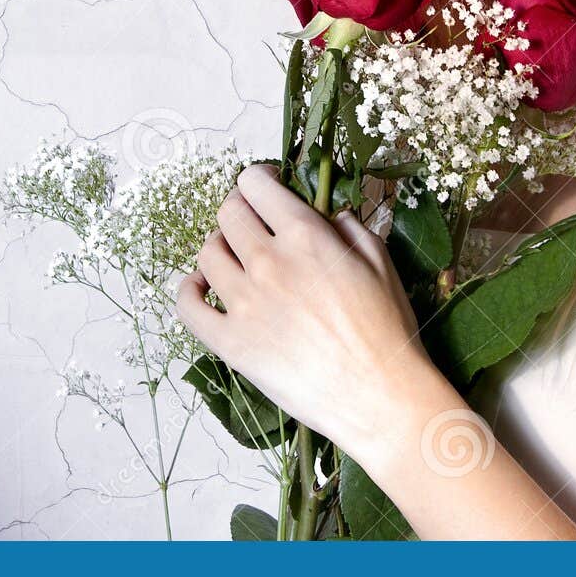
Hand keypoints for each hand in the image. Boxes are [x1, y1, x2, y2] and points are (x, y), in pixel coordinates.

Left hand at [175, 162, 435, 454]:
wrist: (380, 397)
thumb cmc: (388, 331)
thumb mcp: (380, 262)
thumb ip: (349, 227)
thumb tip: (328, 212)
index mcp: (305, 237)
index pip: (256, 185)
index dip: (259, 179)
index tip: (265, 186)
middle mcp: (268, 262)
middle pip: (228, 214)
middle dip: (238, 208)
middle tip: (250, 219)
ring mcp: (244, 303)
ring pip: (206, 254)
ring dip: (218, 246)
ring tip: (232, 254)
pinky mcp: (230, 343)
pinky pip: (187, 306)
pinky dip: (188, 290)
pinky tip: (201, 287)